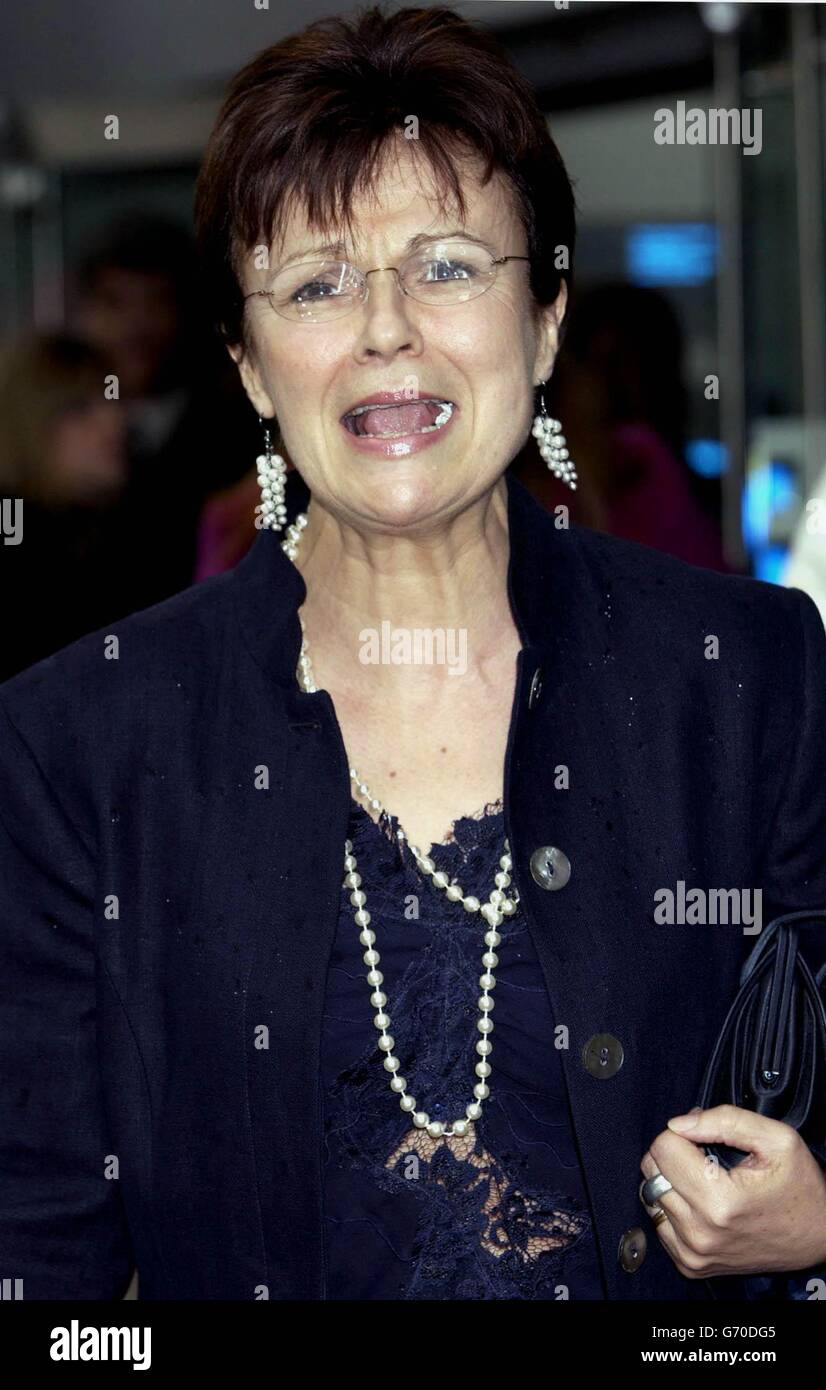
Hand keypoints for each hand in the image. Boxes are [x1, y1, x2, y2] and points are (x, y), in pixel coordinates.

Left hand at [639, 1104, 825, 1277]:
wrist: (818, 1237)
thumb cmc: (801, 1188)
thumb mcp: (777, 1140)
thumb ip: (725, 1119)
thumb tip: (678, 1123)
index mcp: (719, 1202)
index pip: (663, 1148)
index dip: (684, 1134)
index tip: (705, 1140)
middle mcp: (700, 1232)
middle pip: (652, 1171)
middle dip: (676, 1155)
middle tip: (707, 1159)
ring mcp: (694, 1253)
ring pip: (651, 1195)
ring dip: (673, 1181)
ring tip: (707, 1182)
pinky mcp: (691, 1264)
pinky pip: (659, 1222)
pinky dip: (674, 1207)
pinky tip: (702, 1203)